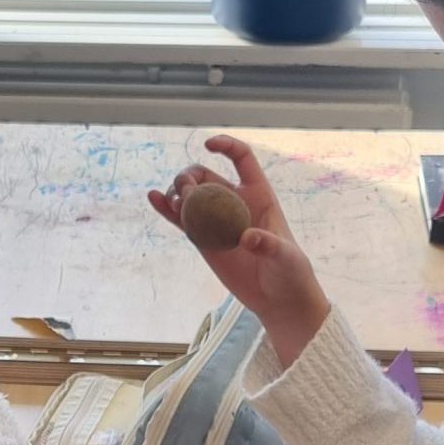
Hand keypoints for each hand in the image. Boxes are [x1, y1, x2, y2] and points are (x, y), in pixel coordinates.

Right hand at [147, 135, 331, 364]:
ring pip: (190, 195)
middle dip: (190, 175)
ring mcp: (215, 221)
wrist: (278, 298)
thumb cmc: (290, 272)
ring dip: (176, 191)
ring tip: (175, 202)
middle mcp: (234, 203)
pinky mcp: (203, 240)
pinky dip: (167, 209)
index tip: (208, 145)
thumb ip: (268, 245)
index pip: (242, 159)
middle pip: (206, 175)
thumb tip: (246, 237)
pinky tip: (153, 198)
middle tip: (186, 192)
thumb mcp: (285, 257)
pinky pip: (181, 220)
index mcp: (258, 195)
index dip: (226, 147)